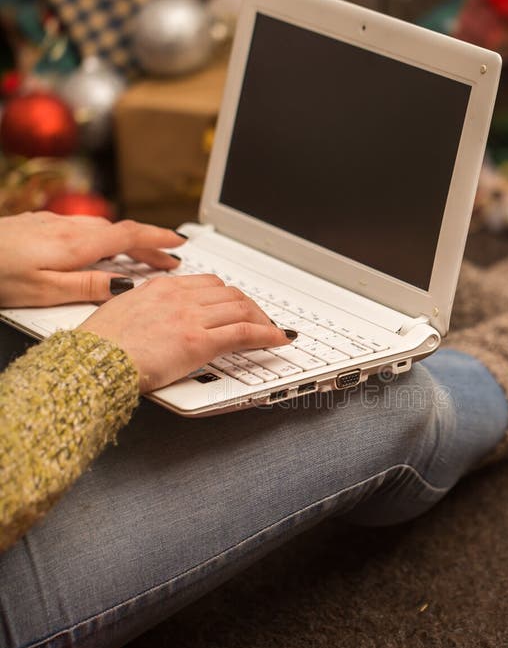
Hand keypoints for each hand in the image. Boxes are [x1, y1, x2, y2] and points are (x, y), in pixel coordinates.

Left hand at [0, 210, 183, 307]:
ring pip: (99, 228)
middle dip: (147, 242)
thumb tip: (124, 285)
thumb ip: (88, 287)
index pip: (129, 235)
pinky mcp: (36, 226)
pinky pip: (81, 228)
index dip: (158, 239)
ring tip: (137, 256)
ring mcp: (50, 224)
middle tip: (168, 258)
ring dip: (125, 239)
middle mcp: (66, 228)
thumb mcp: (45, 292)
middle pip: (119, 230)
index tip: (179, 245)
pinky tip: (95, 249)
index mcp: (75, 244)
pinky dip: (101, 238)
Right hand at [79, 274, 293, 391]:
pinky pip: (244, 332)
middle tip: (261, 320)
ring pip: (241, 309)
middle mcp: (178, 297)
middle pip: (230, 293)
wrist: (90, 364)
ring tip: (272, 331)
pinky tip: (278, 340)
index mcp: (160, 288)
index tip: (238, 306)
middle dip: (250, 307)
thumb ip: (145, 310)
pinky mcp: (198, 341)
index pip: (208, 284)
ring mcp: (190, 317)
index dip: (230, 296)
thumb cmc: (98, 348)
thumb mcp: (121, 314)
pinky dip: (267, 334)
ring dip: (262, 320)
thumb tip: (153, 317)